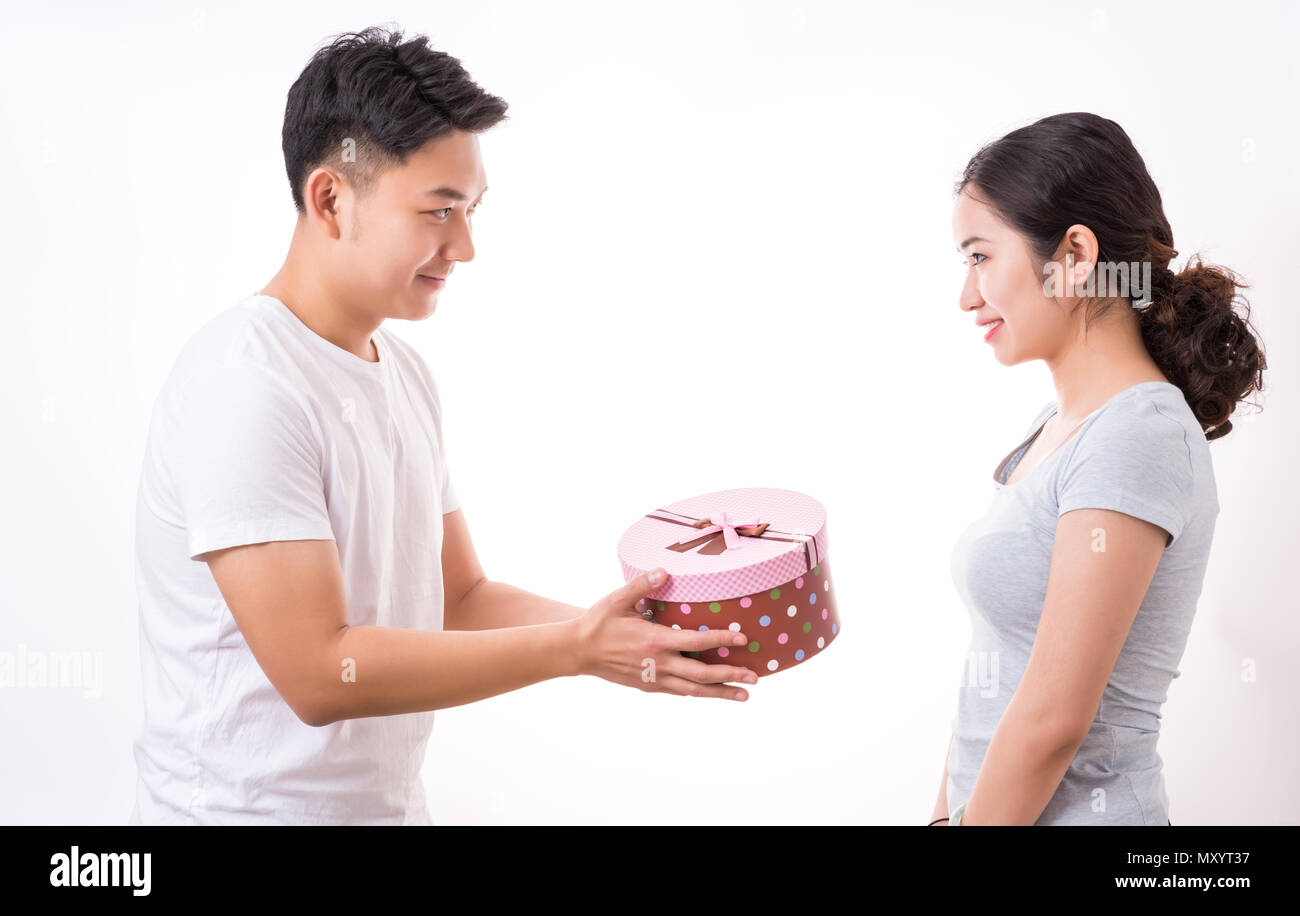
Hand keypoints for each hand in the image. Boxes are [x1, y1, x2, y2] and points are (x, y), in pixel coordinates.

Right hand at [573, 567, 758, 699]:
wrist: (577, 652)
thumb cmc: (598, 623)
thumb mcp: (618, 600)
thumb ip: (643, 585)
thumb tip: (666, 571)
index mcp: (654, 641)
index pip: (695, 643)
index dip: (721, 639)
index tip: (742, 638)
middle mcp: (658, 664)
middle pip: (702, 675)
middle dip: (730, 675)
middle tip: (755, 676)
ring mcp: (654, 678)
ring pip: (693, 690)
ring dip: (721, 692)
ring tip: (744, 694)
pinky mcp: (648, 686)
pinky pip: (679, 692)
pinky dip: (699, 693)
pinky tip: (713, 692)